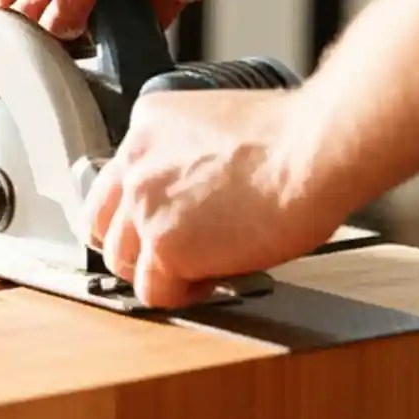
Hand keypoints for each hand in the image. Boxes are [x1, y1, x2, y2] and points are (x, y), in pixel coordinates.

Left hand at [84, 88, 350, 307]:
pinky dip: (180, 295)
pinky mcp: (165, 245)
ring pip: (123, 261)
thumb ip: (187, 157)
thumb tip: (192, 195)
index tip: (159, 226)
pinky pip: (153, 291)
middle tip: (173, 256)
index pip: (114, 182)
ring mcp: (145, 204)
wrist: (313, 150)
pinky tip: (210, 280)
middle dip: (136, 246)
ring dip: (157, 272)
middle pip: (104, 223)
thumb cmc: (293, 138)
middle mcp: (136, 161)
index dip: (136, 213)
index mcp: (148, 123)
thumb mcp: (218, 126)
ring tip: (200, 268)